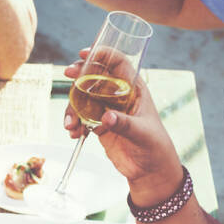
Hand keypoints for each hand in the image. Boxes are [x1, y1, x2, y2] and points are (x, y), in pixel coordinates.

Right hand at [63, 53, 183, 202]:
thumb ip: (124, 124)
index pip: (118, 63)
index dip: (102, 54)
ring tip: (70, 125)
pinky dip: (74, 123)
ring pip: (83, 98)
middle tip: (68, 75)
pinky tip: (73, 134)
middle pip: (95, 76)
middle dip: (80, 74)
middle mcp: (119, 96)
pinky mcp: (98, 124)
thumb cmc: (154, 147)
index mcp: (134, 89)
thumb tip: (105, 117)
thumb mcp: (142, 133)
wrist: (149, 171)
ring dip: (72, 107)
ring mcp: (107, 109)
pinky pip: (81, 117)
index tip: (85, 53)